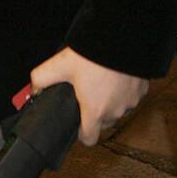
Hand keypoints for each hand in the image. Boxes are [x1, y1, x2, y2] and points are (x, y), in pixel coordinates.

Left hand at [29, 46, 148, 145]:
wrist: (123, 37)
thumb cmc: (93, 54)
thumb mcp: (60, 64)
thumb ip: (41, 79)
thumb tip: (34, 90)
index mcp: (95, 112)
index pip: (89, 140)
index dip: (81, 133)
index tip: (78, 120)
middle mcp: (115, 111)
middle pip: (103, 124)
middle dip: (95, 113)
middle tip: (87, 93)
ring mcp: (131, 102)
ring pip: (118, 110)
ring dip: (111, 102)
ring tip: (102, 82)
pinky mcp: (142, 90)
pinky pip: (131, 96)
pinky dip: (124, 90)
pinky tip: (116, 76)